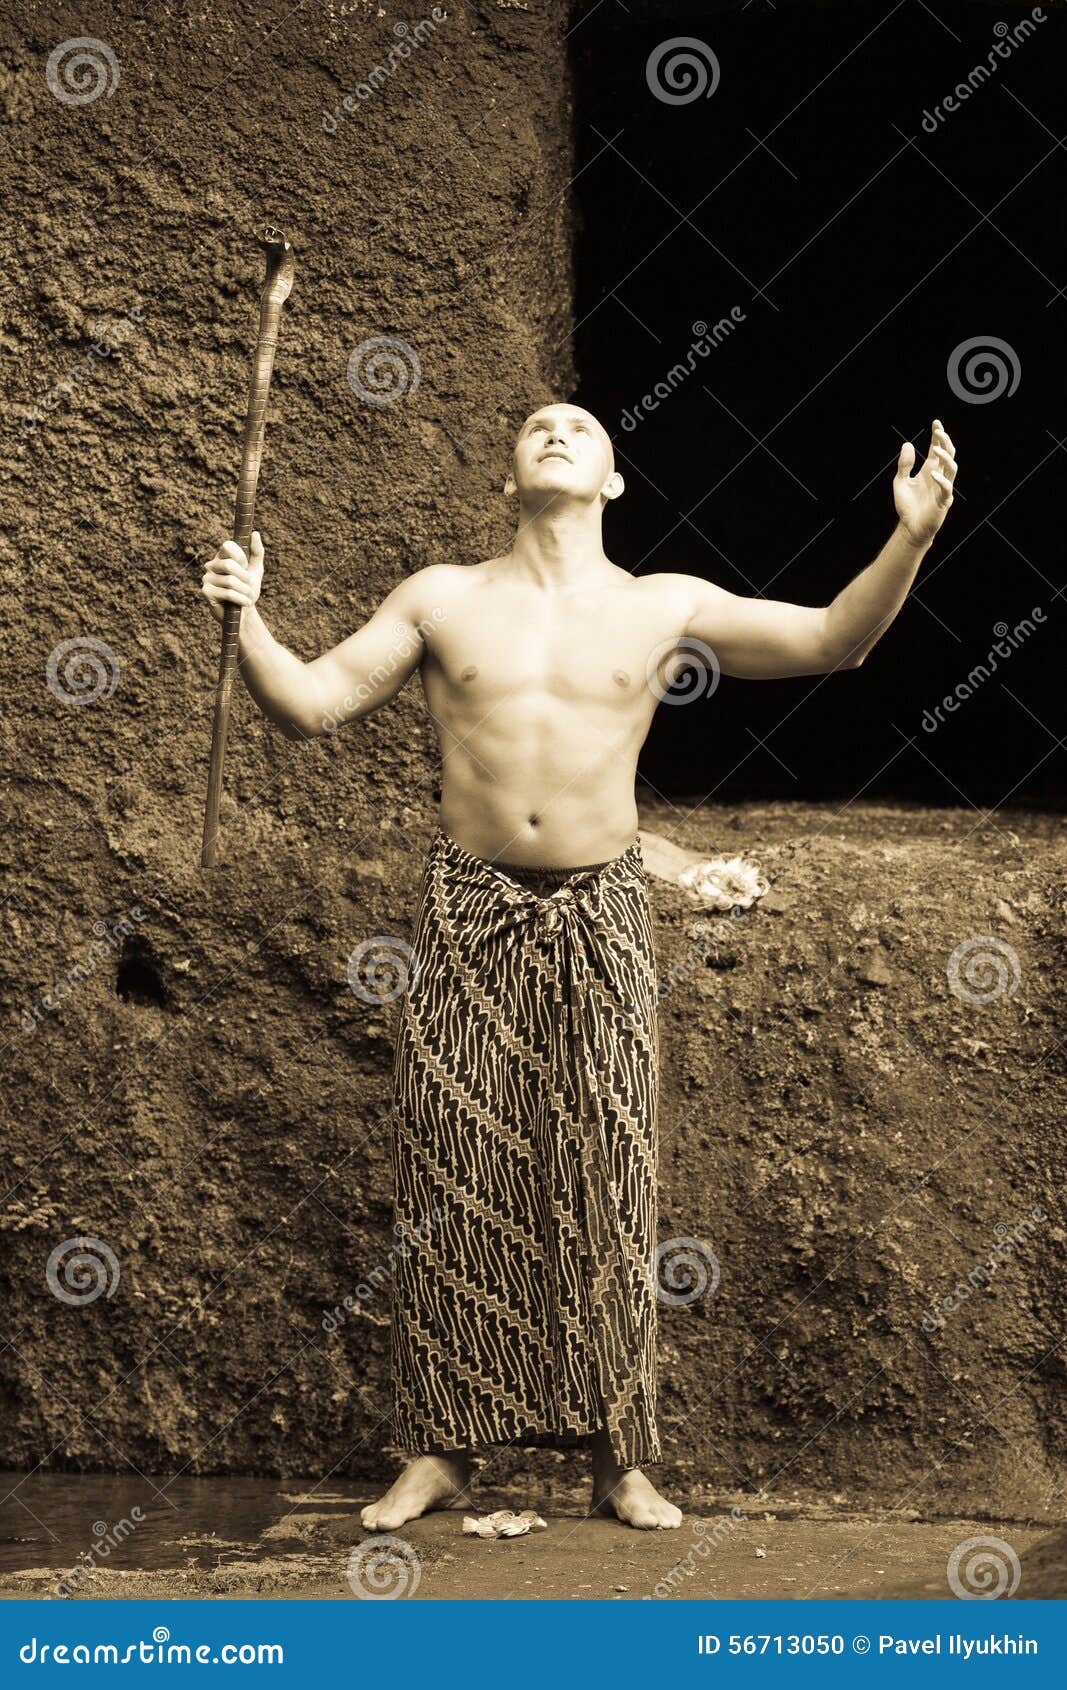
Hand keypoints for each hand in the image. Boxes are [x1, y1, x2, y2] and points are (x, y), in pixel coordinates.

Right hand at [201, 530, 263, 623]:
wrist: (244, 612)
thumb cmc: (248, 589)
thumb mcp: (256, 569)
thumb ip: (256, 552)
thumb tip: (255, 533)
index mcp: (222, 556)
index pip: (228, 546)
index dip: (241, 557)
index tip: (246, 567)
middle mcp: (211, 565)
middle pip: (229, 564)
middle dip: (245, 577)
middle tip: (250, 585)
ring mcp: (207, 578)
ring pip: (230, 581)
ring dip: (245, 590)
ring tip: (249, 597)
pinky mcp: (206, 592)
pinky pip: (227, 593)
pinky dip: (241, 599)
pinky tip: (245, 604)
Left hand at [893, 420, 956, 545]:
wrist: (910, 528)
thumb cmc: (907, 505)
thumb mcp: (900, 482)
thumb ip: (904, 464)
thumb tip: (907, 444)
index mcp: (930, 470)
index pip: (937, 449)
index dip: (938, 436)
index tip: (936, 423)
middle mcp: (939, 476)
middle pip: (948, 454)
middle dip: (945, 442)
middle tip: (939, 431)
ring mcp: (943, 488)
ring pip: (952, 468)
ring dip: (946, 457)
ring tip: (937, 449)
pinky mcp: (944, 501)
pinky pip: (947, 488)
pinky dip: (941, 480)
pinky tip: (933, 474)